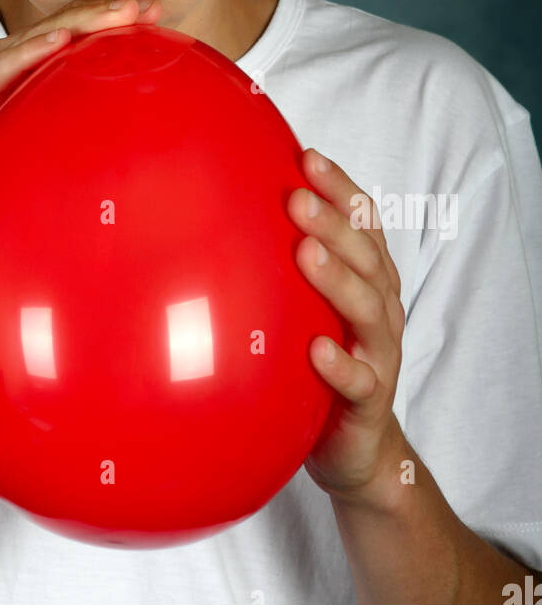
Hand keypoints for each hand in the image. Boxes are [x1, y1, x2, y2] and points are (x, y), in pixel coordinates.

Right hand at [0, 0, 161, 166]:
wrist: (6, 217)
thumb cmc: (49, 170)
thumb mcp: (87, 123)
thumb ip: (109, 91)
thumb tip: (162, 69)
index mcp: (36, 60)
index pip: (75, 24)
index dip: (110, 13)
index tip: (153, 10)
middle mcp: (12, 62)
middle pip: (59, 26)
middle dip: (101, 13)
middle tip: (139, 7)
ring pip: (35, 37)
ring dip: (76, 23)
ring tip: (113, 16)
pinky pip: (2, 68)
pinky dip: (29, 50)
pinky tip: (58, 41)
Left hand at [289, 148, 406, 502]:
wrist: (357, 448)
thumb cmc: (323, 361)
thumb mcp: (306, 307)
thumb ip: (284, 264)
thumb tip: (222, 210)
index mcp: (370, 279)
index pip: (364, 223)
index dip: (340, 188)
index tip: (306, 156)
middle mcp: (381, 309)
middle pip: (367, 256)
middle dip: (333, 223)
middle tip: (297, 197)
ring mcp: (380, 355)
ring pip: (368, 310)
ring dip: (337, 279)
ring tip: (306, 252)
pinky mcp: (370, 401)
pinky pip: (359, 381)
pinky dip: (340, 364)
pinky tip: (315, 349)